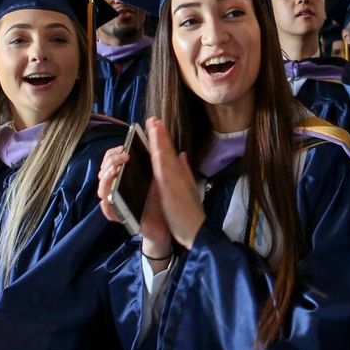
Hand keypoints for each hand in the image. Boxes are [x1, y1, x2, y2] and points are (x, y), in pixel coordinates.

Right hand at [96, 144, 173, 264]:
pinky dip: (107, 206)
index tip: (123, 145)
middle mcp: (120, 189)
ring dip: (106, 180)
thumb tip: (160, 137)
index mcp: (127, 178)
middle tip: (123, 156)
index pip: (112, 162)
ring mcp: (120, 204)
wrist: (172, 226)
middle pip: (104, 173)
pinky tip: (109, 199)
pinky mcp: (124, 218)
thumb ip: (158, 160)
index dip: (113, 153)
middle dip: (110, 162)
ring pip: (103, 191)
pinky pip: (109, 213)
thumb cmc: (163, 200)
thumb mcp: (162, 177)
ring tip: (115, 171)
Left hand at [145, 117, 205, 248]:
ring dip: (159, 140)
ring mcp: (174, 180)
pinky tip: (155, 147)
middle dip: (159, 134)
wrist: (196, 230)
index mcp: (179, 175)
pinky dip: (159, 157)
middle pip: (166, 151)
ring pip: (164, 156)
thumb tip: (181, 155)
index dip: (163, 138)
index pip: (169, 153)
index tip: (157, 125)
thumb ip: (184, 171)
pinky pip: (162, 170)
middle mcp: (177, 174)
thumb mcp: (188, 189)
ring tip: (154, 125)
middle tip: (153, 119)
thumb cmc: (191, 213)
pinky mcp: (170, 189)